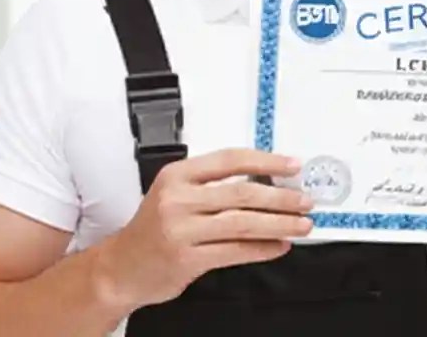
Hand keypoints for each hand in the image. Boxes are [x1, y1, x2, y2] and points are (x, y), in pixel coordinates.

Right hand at [95, 148, 313, 308]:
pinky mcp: (187, 259)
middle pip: (242, 192)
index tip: (291, 166)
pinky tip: (279, 246)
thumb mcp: (173, 195)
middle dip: (281, 198)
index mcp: (176, 175)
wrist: (122, 267)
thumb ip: (211, 188)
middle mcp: (177, 199)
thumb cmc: (152, 230)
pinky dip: (263, 249)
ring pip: (243, 223)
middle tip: (305, 200)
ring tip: (300, 224)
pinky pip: (235, 251)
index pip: (229, 160)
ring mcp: (181, 230)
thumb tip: (265, 184)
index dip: (265, 161)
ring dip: (279, 224)